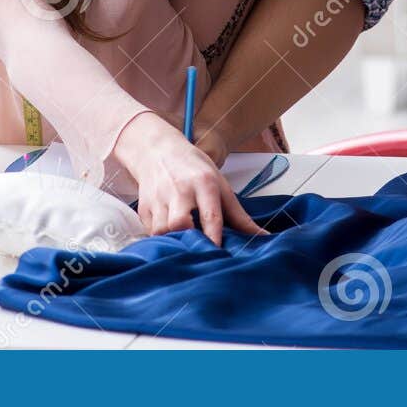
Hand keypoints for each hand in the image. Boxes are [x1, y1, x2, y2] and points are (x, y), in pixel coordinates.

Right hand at [112, 111, 263, 244]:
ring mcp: (158, 199)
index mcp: (203, 183)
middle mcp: (179, 190)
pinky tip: (170, 239)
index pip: (211, 216)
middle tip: (199, 249)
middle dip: (189, 239)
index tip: (221, 256)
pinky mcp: (143, 207)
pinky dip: (161, 239)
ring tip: (185, 245)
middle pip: (180, 223)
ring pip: (162, 231)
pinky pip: (150, 232)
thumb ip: (239, 215)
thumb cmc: (195, 169)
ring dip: (174, 241)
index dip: (215, 239)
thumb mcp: (220, 185)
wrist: (158, 151)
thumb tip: (263, 237)